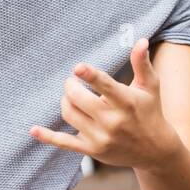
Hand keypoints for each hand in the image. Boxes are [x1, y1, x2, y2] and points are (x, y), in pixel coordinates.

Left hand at [29, 38, 179, 170]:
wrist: (155, 150)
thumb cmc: (151, 111)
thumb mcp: (150, 86)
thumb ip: (141, 63)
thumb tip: (141, 40)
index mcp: (126, 102)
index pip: (105, 86)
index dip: (90, 75)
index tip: (77, 67)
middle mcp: (112, 121)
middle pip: (79, 99)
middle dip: (70, 86)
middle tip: (72, 82)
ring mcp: (101, 138)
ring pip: (70, 114)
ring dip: (65, 101)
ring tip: (71, 96)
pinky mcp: (92, 150)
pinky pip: (64, 142)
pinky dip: (47, 136)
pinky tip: (34, 129)